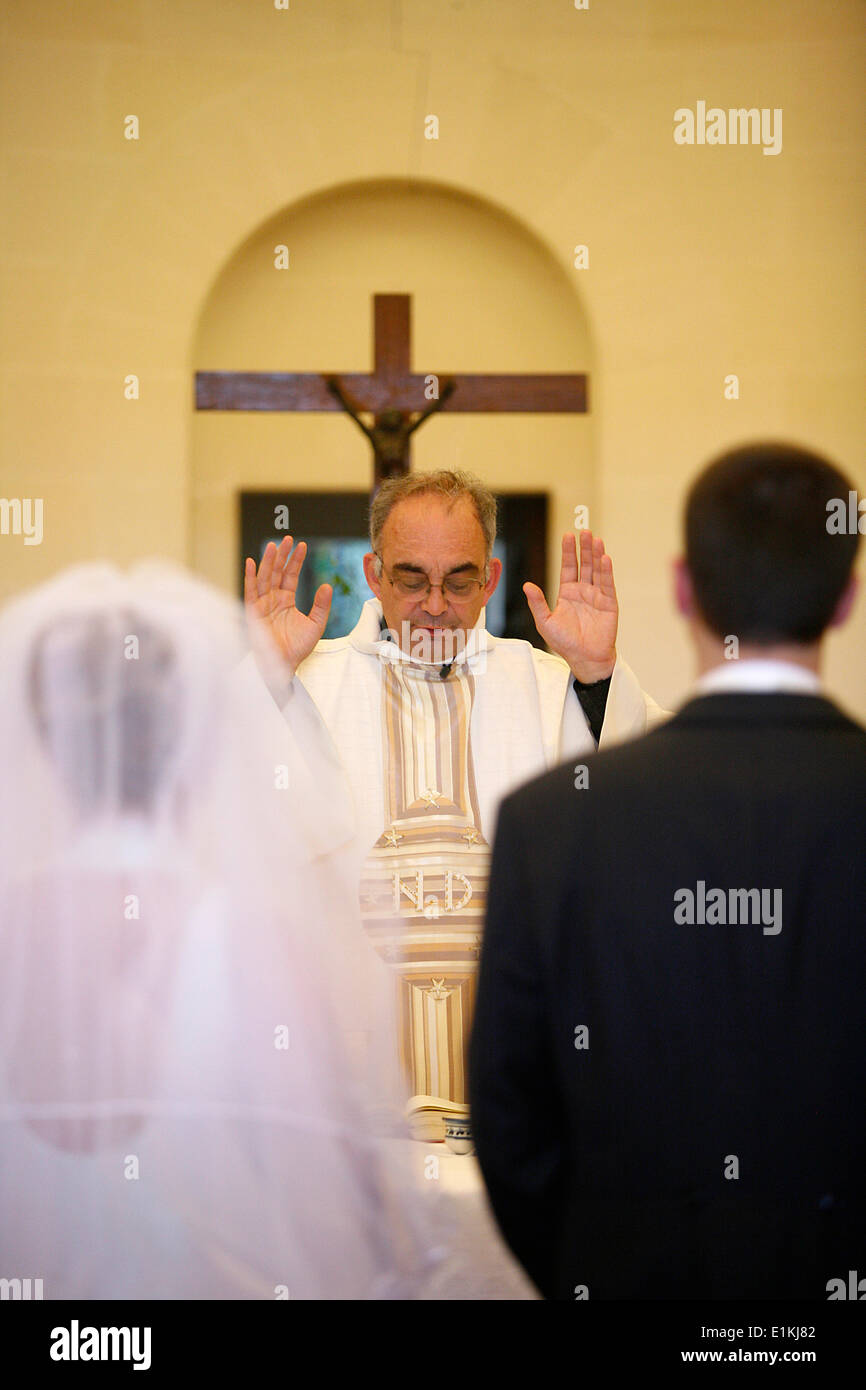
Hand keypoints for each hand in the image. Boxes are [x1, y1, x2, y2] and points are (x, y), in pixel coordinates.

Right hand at [244, 537, 330, 676]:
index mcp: (286, 600)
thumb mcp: (315, 624)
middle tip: (288, 539)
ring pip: (264, 578)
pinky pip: (250, 591)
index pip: (290, 576)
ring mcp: (262, 604)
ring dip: (268, 561)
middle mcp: (273, 599)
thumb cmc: (296, 648)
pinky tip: (251, 562)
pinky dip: (249, 576)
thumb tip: (327, 586)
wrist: (282, 665)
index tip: (302, 545)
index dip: (296, 561)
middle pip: (277, 572)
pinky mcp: (252, 612)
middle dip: (282, 556)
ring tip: (274, 546)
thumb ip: (321, 605)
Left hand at [523, 531, 617, 681]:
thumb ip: (537, 603)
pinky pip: (608, 584)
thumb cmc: (565, 643)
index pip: (568, 567)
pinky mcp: (609, 604)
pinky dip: (607, 571)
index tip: (568, 535)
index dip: (568, 552)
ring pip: (597, 570)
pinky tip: (605, 558)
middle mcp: (583, 591)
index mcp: (567, 593)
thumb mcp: (545, 622)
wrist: (584, 658)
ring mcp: (597, 596)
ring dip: (596, 555)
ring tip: (595, 539)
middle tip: (584, 531)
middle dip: (584, 548)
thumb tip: (526, 585)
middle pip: (584, 564)